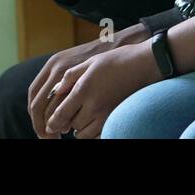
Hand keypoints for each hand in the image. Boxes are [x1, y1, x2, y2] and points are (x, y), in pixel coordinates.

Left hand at [42, 42, 160, 138]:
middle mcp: (94, 105)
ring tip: (81, 117)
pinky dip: (92, 131)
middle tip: (67, 116)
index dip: (53, 123)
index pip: (61, 114)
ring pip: (84, 133)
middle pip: (72, 125)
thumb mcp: (90, 62)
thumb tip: (56, 90)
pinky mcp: (117, 118)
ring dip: (80, 128)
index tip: (50, 126)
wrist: (144, 65)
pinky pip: (98, 134)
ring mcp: (107, 114)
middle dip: (67, 123)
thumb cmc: (117, 60)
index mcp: (84, 89)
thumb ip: (71, 76)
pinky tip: (93, 120)